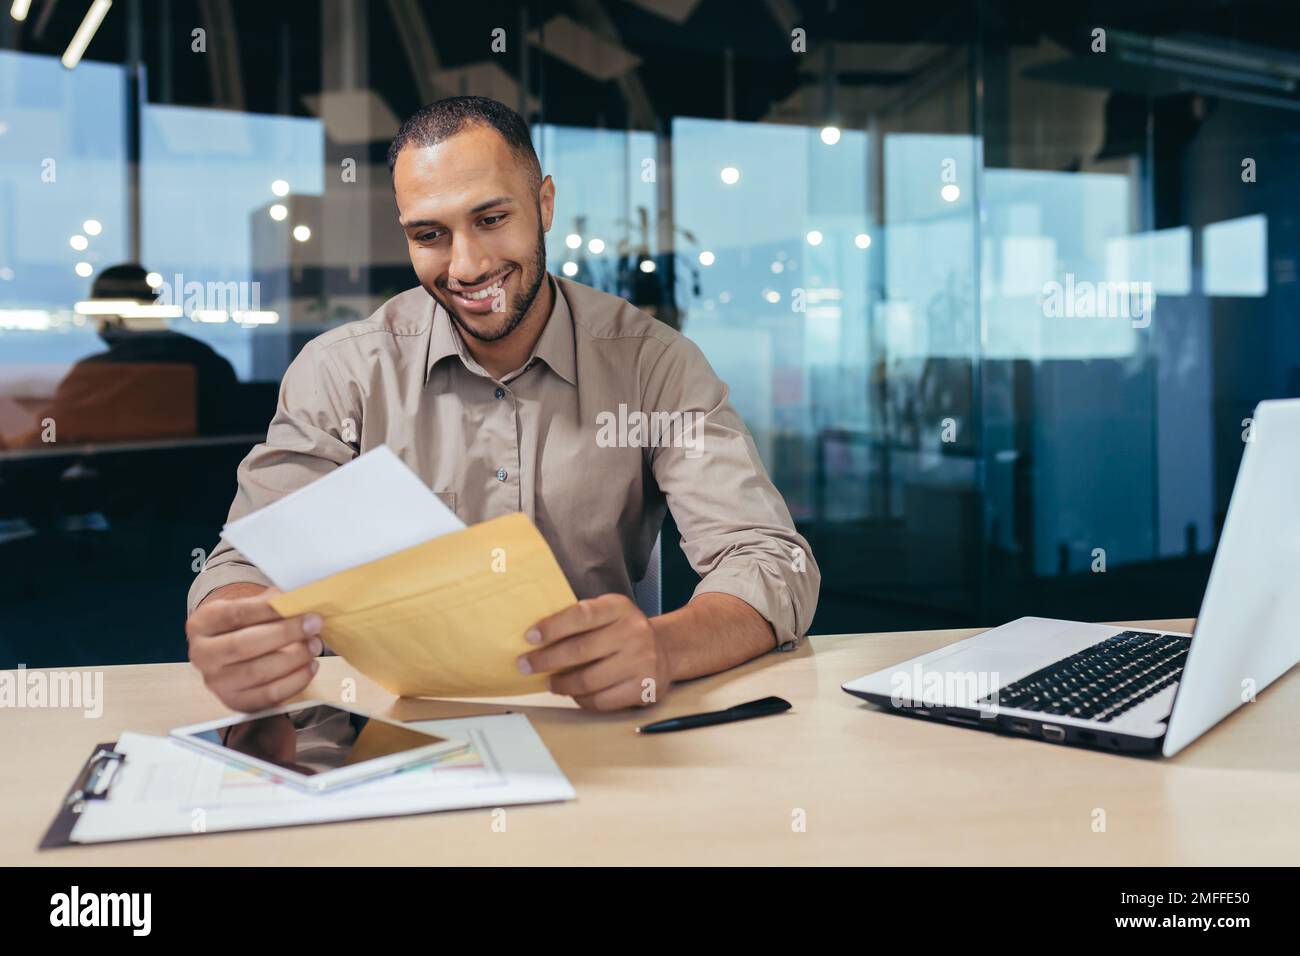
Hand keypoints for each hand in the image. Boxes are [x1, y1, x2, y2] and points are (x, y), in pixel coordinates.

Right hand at [186, 588, 321, 711]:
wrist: (233, 654)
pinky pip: (269, 695)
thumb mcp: (252, 606)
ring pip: (258, 672)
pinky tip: (311, 666)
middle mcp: (202, 655)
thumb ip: (273, 601)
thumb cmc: (247, 624)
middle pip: (244, 644)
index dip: (269, 609)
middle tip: (314, 624)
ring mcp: (216, 683)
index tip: (299, 602)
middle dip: (285, 633)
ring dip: (294, 657)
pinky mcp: (236, 702)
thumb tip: (301, 598)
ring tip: (315, 644)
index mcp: (202, 623)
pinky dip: (296, 680)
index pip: (235, 614)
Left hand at [518, 593, 672, 711]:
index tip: (529, 637)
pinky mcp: (644, 687)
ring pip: (588, 680)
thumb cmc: (623, 632)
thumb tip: (535, 638)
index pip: (581, 615)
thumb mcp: (607, 613)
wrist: (665, 650)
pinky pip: (601, 700)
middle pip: (580, 651)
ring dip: (561, 684)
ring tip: (549, 683)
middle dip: (546, 660)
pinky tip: (572, 693)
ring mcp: (641, 661)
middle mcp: (633, 631)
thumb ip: (579, 620)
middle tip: (525, 665)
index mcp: (619, 608)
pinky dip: (581, 699)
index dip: (552, 627)